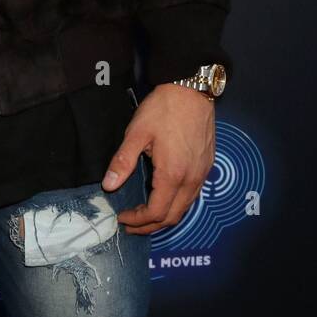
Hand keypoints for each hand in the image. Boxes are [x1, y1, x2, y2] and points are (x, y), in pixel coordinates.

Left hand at [102, 83, 214, 233]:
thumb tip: (108, 185)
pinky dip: (176, 205)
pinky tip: (165, 198)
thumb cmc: (163, 109)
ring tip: (145, 216)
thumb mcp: (137, 132)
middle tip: (131, 225)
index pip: (156, 212)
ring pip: (185, 208)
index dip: (138, 220)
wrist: (192, 89)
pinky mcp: (207, 166)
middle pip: (172, 217)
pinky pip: (192, 196)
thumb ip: (123, 161)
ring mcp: (202, 174)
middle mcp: (191, 180)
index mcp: (172, 175)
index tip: (122, 217)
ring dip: (164, 217)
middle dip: (150, 226)